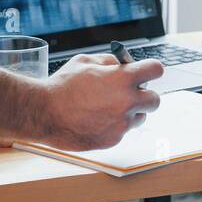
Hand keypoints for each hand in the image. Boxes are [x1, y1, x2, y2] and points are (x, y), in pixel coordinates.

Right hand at [42, 52, 163, 149]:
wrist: (44, 113)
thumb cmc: (62, 86)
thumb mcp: (85, 62)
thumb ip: (110, 62)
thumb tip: (124, 65)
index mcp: (123, 79)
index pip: (156, 69)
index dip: (151, 69)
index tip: (147, 72)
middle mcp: (127, 101)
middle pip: (155, 99)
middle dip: (145, 95)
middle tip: (132, 94)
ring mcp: (121, 123)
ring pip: (140, 117)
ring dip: (131, 112)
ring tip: (108, 108)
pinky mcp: (113, 139)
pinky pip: (122, 131)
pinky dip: (114, 126)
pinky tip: (96, 120)